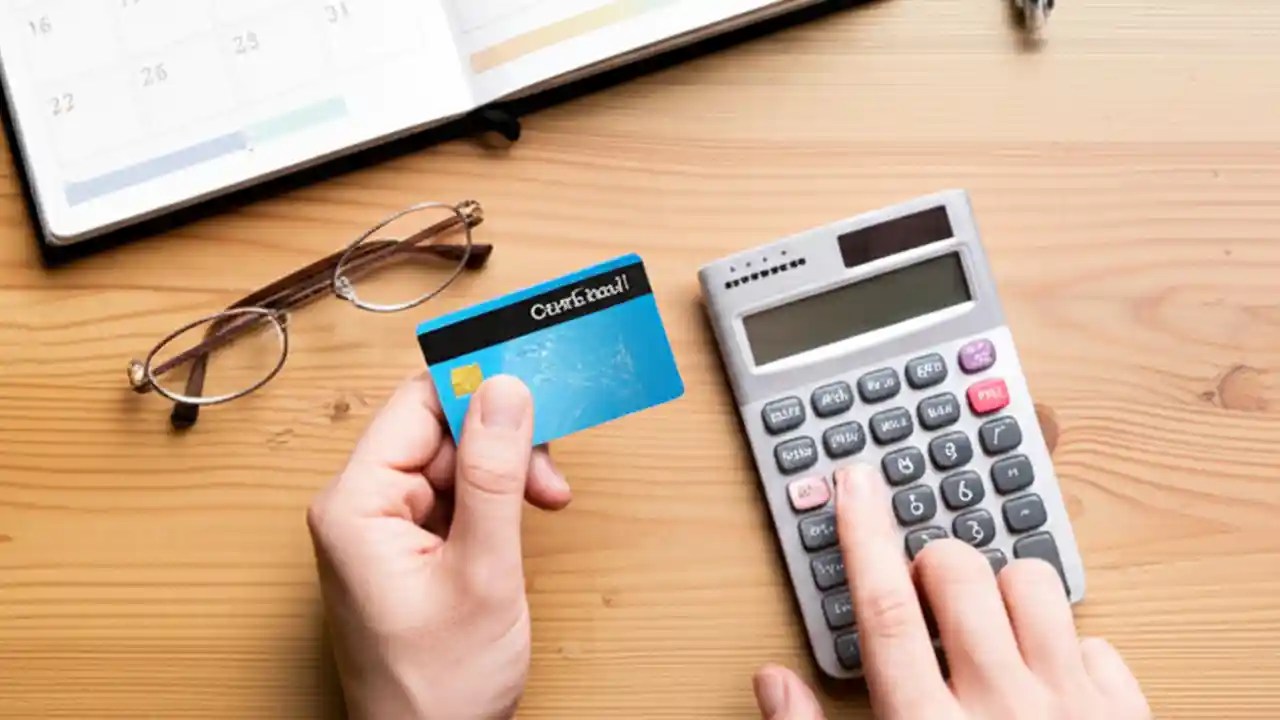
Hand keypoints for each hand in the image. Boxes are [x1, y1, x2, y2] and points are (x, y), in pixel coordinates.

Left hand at [308, 374, 570, 719]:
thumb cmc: (436, 689)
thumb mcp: (482, 572)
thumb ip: (494, 477)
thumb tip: (504, 393)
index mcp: (356, 505)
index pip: (416, 406)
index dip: (475, 385)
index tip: (529, 372)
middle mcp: (362, 508)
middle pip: (439, 430)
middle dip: (502, 440)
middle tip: (549, 463)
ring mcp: (385, 528)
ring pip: (454, 461)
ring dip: (506, 472)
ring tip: (545, 500)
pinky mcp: (410, 548)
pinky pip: (456, 496)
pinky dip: (497, 500)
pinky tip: (525, 516)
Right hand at [753, 465, 1150, 719]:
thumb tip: (770, 678)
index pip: (883, 606)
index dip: (860, 535)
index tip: (854, 485)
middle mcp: (1002, 707)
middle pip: (956, 575)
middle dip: (931, 562)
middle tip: (923, 589)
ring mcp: (1072, 709)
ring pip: (1031, 586)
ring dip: (1000, 591)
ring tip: (984, 626)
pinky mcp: (1126, 717)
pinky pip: (1094, 638)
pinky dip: (1066, 642)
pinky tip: (1045, 674)